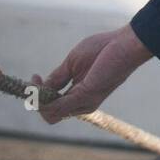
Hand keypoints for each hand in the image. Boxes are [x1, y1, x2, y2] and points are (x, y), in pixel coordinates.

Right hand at [37, 24, 153, 124]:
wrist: (124, 44)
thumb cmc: (102, 49)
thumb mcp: (72, 63)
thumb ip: (57, 77)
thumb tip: (41, 89)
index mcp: (79, 96)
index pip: (54, 107)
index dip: (39, 95)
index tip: (35, 77)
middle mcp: (81, 104)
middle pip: (50, 115)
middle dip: (36, 99)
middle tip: (35, 79)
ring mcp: (84, 102)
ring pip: (51, 114)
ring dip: (38, 99)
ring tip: (37, 81)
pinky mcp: (85, 95)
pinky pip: (57, 106)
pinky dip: (44, 97)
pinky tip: (41, 83)